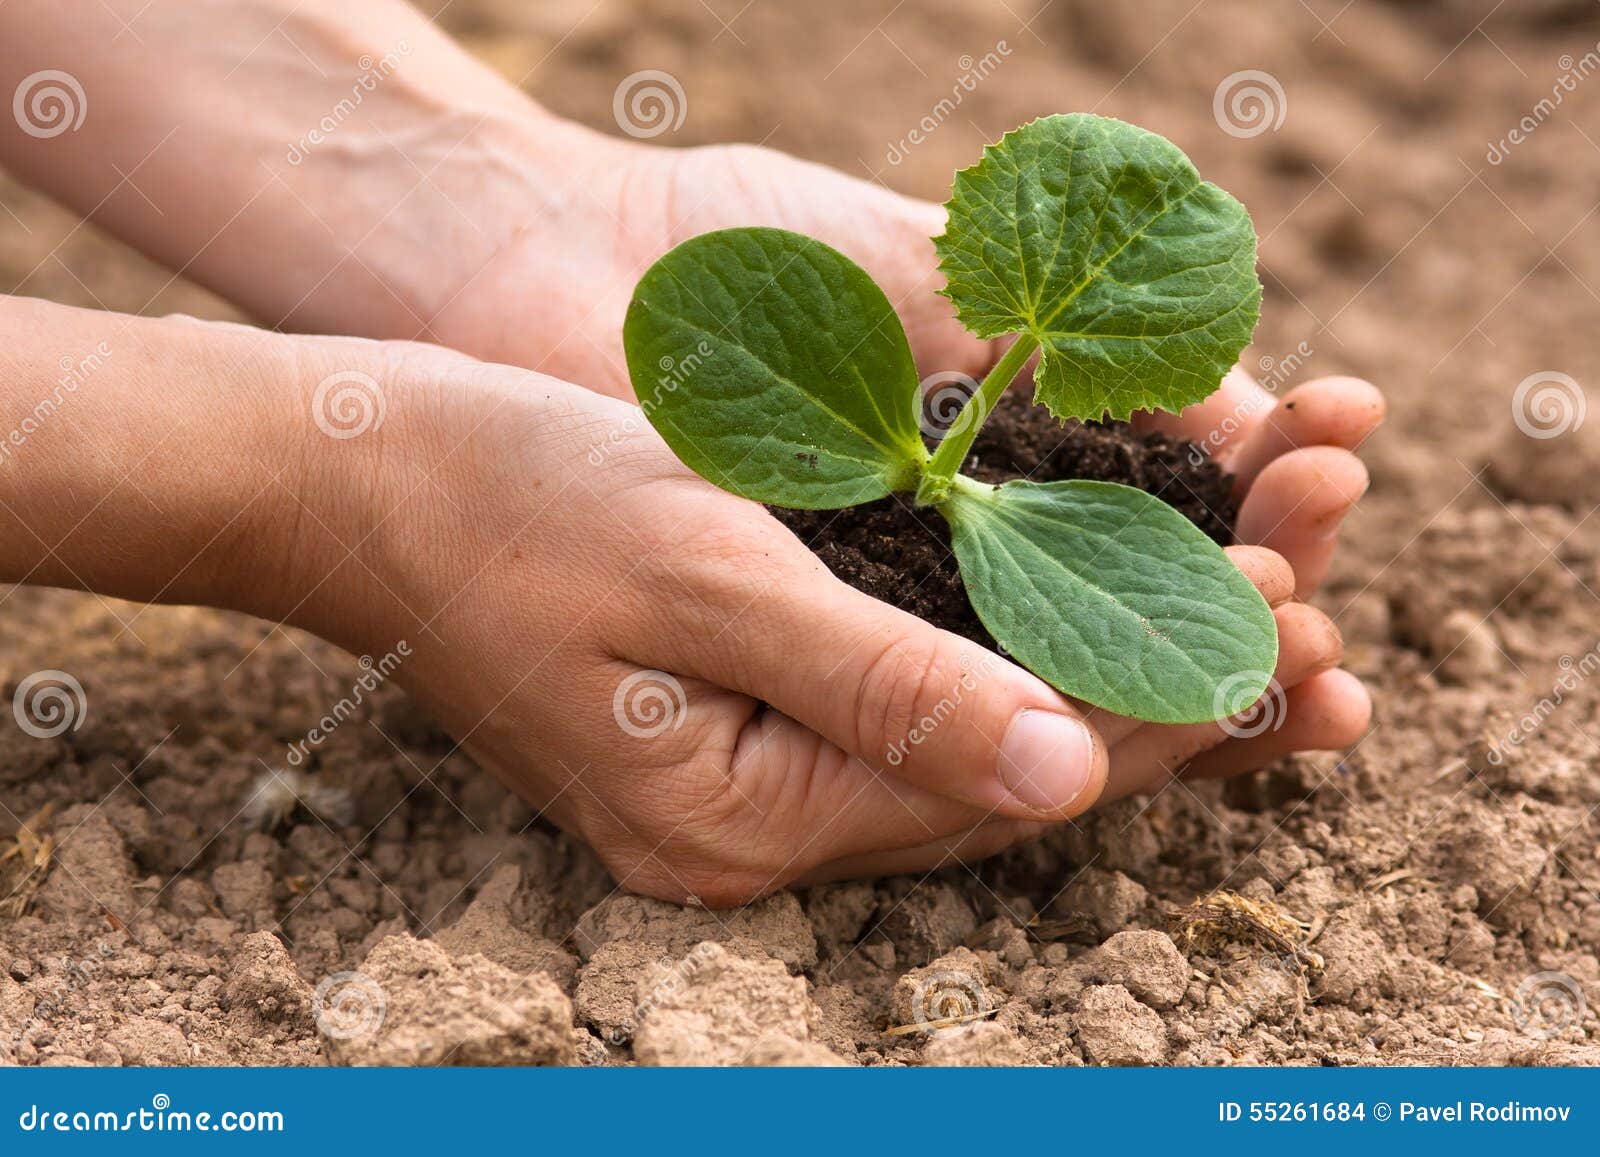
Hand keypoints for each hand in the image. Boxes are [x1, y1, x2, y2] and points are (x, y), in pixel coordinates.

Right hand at [424, 137, 1382, 785]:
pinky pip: (921, 717)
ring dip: (1109, 683)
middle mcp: (757, 838)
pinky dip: (1020, 665)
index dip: (1150, 698)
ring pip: (978, 752)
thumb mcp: (705, 571)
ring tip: (1252, 621)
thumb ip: (885, 682)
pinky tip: (1099, 618)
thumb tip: (1064, 775)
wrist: (375, 487)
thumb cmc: (517, 501)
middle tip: (1314, 618)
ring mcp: (751, 795)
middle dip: (1162, 697)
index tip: (1284, 619)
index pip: (1000, 773)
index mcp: (742, 819)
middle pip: (1007, 781)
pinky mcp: (748, 736)